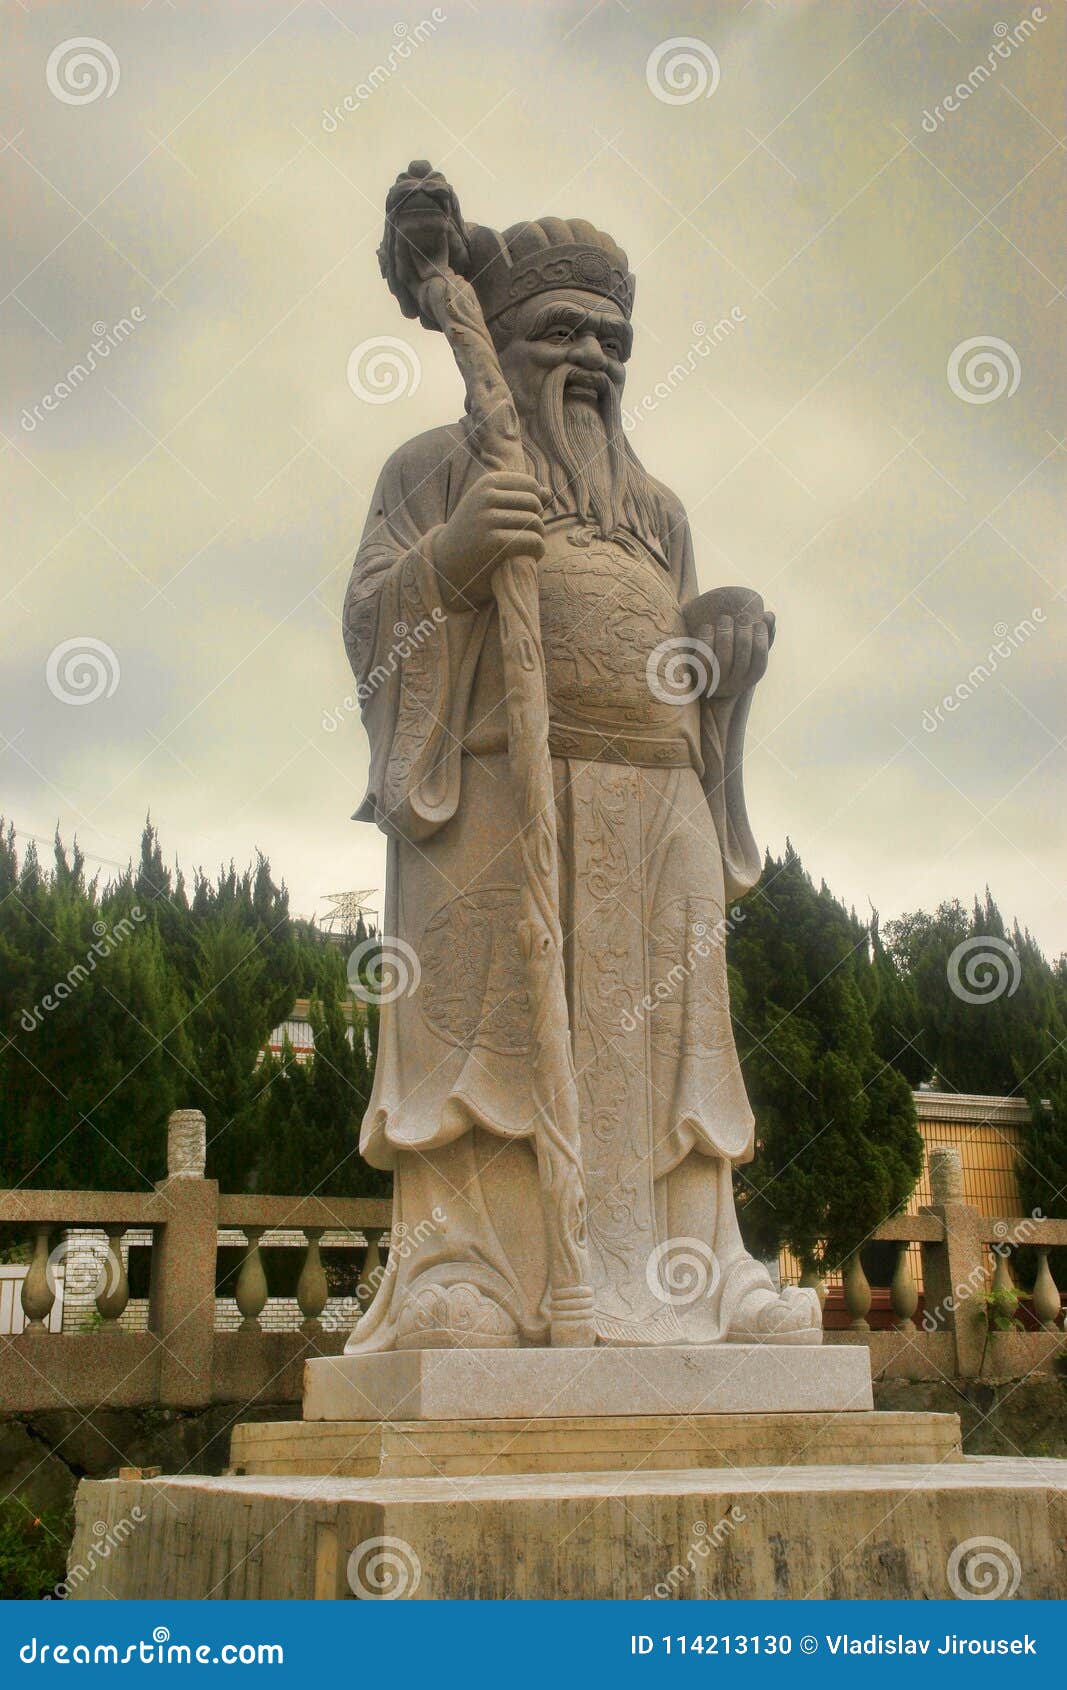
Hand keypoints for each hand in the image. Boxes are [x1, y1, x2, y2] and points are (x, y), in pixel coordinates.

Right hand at [432, 470, 545, 607]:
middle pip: (534, 503)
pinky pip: (533, 541)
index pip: (530, 484)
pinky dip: (538, 551)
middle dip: (537, 520)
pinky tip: (531, 558)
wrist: (446, 564)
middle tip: (527, 537)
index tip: (524, 519)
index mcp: (486, 483)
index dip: (534, 502)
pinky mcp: (494, 543)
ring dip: (538, 538)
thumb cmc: (474, 534)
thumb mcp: (490, 509)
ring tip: (528, 548)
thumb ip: (518, 499)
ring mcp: (488, 519)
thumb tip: (548, 491)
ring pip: (535, 522)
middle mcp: (485, 497)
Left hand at [683, 607, 775, 697]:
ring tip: (725, 618)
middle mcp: (735, 683)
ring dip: (725, 634)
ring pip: (723, 658)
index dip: (761, 640)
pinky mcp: (700, 677)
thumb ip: (764, 635)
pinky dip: (706, 641)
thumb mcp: (751, 652)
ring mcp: (717, 682)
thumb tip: (769, 614)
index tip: (758, 623)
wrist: (707, 684)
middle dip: (744, 633)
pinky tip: (707, 627)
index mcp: (751, 677)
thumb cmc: (735, 661)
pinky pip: (703, 659)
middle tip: (743, 616)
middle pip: (742, 656)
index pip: (760, 659)